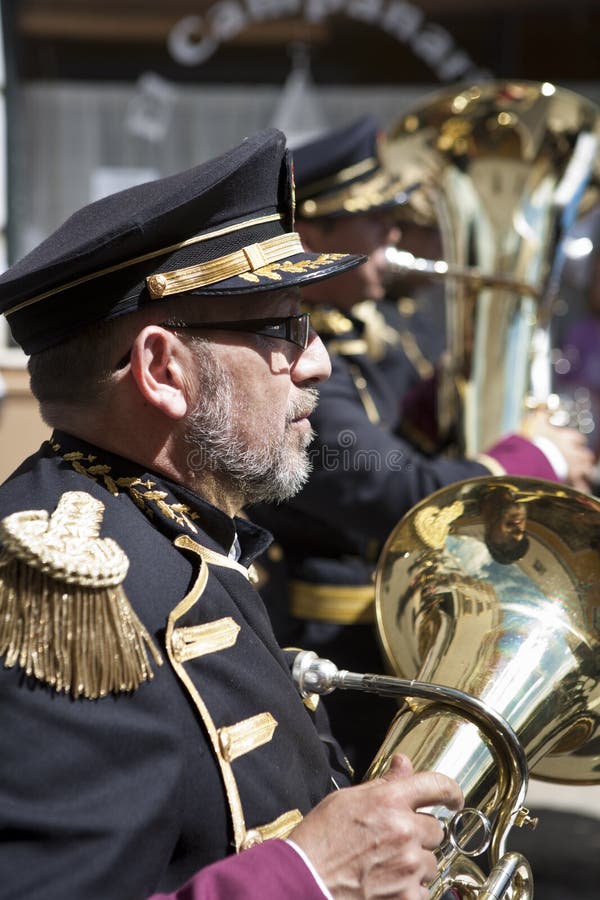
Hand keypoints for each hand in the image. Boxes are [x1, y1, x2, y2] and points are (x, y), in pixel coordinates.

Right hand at [290, 753, 462, 899]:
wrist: (306, 880)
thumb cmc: (320, 840)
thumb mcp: (347, 799)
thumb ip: (383, 783)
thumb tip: (403, 763)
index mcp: (389, 800)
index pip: (436, 785)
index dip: (450, 791)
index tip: (453, 798)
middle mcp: (405, 830)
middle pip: (436, 830)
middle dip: (419, 834)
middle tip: (394, 842)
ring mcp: (409, 866)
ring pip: (431, 862)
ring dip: (416, 864)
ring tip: (386, 866)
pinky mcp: (408, 897)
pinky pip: (424, 891)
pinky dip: (409, 890)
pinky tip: (386, 886)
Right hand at [525, 409, 594, 491]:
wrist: (528, 458)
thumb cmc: (530, 440)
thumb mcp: (534, 422)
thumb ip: (541, 414)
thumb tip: (543, 406)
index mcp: (565, 437)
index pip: (578, 438)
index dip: (576, 441)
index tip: (574, 443)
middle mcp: (572, 451)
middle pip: (586, 454)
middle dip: (584, 457)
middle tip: (580, 459)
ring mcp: (572, 466)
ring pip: (587, 468)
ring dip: (585, 470)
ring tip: (582, 473)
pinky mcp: (568, 478)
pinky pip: (580, 485)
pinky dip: (581, 487)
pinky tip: (581, 489)